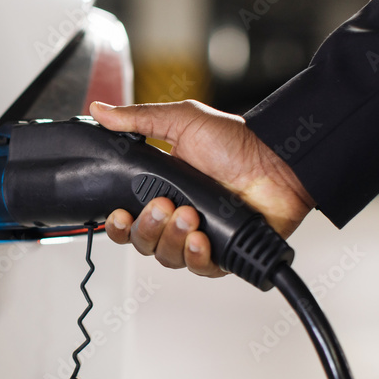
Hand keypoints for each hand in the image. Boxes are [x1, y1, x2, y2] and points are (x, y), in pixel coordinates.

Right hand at [89, 100, 314, 277]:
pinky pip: (198, 268)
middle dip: (148, 226)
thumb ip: (137, 119)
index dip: (118, 223)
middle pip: (142, 242)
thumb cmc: (237, 142)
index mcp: (160, 190)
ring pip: (166, 257)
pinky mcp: (221, 255)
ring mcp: (198, 237)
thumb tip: (100, 109)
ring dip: (173, 238)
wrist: (278, 163)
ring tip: (190, 215)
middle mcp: (175, 218)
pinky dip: (196, 256)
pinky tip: (201, 239)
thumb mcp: (181, 122)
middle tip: (165, 205)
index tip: (120, 213)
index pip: (127, 220)